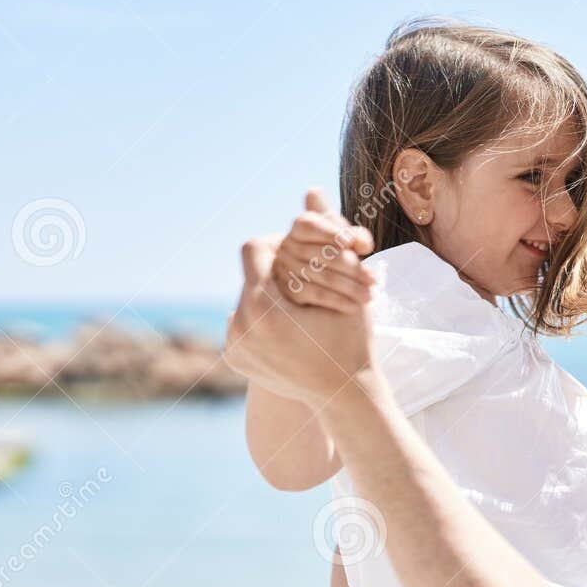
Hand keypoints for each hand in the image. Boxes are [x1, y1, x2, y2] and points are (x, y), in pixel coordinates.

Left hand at [223, 202, 373, 407]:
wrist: (344, 396)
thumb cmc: (352, 338)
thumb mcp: (344, 282)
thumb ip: (325, 235)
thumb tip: (312, 190)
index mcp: (264, 306)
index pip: (254, 248)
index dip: (277, 245)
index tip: (298, 253)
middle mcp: (240, 326)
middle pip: (249, 276)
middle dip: (274, 274)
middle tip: (299, 281)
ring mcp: (234, 345)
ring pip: (244, 299)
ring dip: (268, 297)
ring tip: (295, 304)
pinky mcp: (234, 359)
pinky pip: (241, 325)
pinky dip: (261, 321)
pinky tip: (286, 328)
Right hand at [276, 192, 376, 312]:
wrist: (317, 282)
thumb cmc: (336, 253)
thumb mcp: (346, 240)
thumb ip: (356, 236)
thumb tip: (364, 245)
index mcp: (300, 227)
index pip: (311, 225)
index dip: (332, 233)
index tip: (355, 244)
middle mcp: (287, 246)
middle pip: (322, 254)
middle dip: (353, 268)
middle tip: (373, 280)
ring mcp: (285, 268)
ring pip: (321, 276)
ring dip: (349, 287)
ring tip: (369, 295)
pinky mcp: (288, 290)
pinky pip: (314, 294)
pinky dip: (337, 300)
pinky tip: (354, 307)